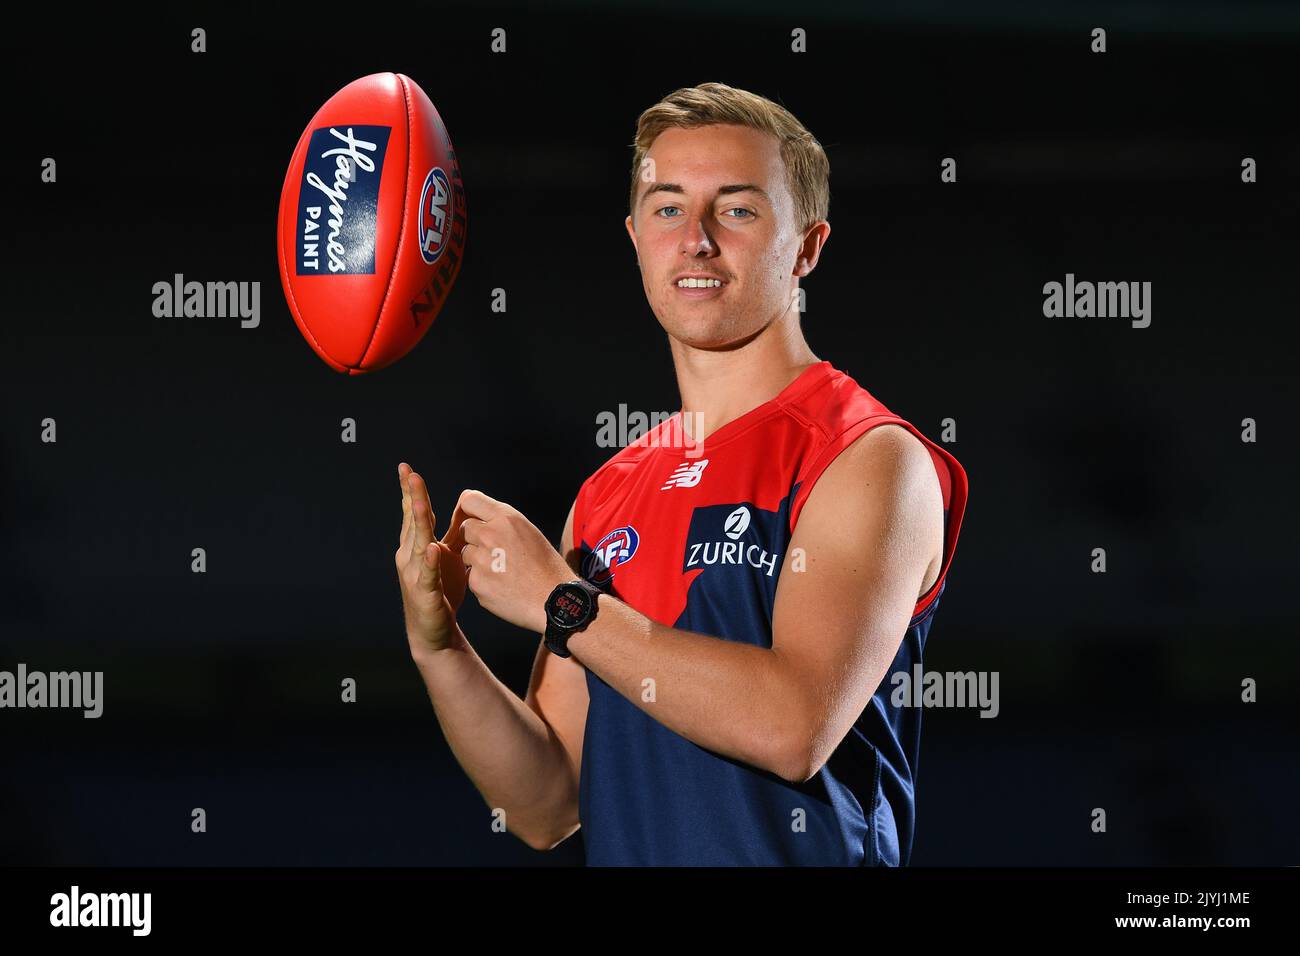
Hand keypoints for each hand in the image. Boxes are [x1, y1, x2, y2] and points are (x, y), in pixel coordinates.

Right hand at [395, 463, 468, 658]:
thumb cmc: (442, 590)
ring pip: (417, 544)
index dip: (409, 492)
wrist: (434, 630)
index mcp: (415, 546)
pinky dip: (429, 561)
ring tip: (419, 503)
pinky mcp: (424, 593)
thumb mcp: (449, 556)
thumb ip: (452, 534)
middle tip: (410, 474)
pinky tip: (432, 549)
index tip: (406, 468)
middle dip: (411, 498)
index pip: (412, 513)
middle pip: (412, 522)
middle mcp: (409, 556)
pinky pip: (428, 575)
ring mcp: (414, 574)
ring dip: (418, 523)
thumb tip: (464, 508)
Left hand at [452, 489, 573, 633]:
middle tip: (496, 551)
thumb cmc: (545, 566)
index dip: (469, 510)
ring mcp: (481, 560)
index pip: (469, 500)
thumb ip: (502, 521)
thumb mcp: (529, 531)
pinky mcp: (477, 583)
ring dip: (478, 561)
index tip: (474, 519)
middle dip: (475, 538)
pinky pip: (471, 577)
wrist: (553, 600)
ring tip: (503, 571)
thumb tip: (477, 516)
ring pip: (466, 554)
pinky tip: (502, 585)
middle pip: (465, 529)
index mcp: (506, 518)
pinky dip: (482, 581)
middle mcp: (490, 535)